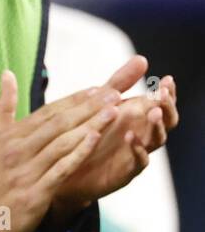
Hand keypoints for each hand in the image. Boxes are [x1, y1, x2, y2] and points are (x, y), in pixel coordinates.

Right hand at [0, 68, 122, 231]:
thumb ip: (3, 107)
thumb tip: (8, 73)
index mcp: (8, 137)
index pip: (47, 113)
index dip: (74, 100)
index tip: (99, 88)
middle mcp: (16, 151)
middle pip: (58, 124)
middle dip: (88, 108)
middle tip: (114, 94)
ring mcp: (25, 171)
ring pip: (62, 143)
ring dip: (89, 126)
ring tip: (114, 112)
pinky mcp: (34, 192)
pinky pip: (61, 168)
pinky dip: (78, 153)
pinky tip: (95, 140)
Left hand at [50, 68, 177, 221]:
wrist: (64, 172)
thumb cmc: (86, 136)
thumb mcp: (100, 106)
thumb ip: (119, 84)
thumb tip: (141, 59)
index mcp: (137, 119)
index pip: (160, 104)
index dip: (167, 94)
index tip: (167, 80)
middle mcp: (141, 135)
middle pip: (166, 122)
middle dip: (166, 108)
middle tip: (161, 96)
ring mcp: (135, 154)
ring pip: (155, 141)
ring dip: (156, 126)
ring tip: (152, 112)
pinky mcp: (124, 172)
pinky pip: (138, 162)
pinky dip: (137, 149)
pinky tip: (131, 136)